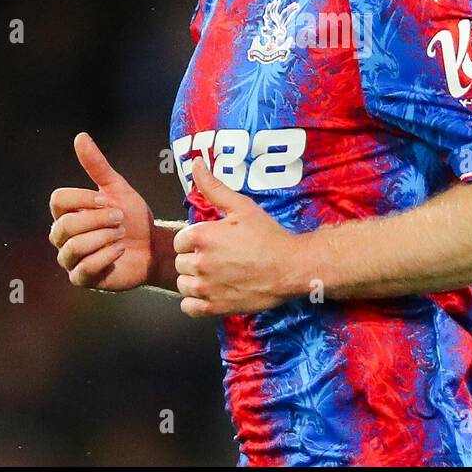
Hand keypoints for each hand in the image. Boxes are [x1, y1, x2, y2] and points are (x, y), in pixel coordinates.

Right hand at [48, 132, 159, 291]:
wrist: (153, 247)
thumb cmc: (133, 218)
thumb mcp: (117, 189)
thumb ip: (97, 166)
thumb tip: (80, 136)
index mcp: (67, 212)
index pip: (58, 200)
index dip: (84, 199)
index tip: (107, 200)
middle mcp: (62, 236)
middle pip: (65, 225)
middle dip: (98, 221)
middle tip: (121, 219)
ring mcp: (70, 259)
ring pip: (73, 248)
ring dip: (103, 238)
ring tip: (121, 235)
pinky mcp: (82, 279)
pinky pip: (84, 269)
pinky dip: (106, 257)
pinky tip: (121, 251)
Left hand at [173, 157, 305, 317]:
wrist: (292, 268)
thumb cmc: (268, 236)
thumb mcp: (242, 206)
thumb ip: (213, 186)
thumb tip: (196, 163)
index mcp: (202, 236)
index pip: (180, 240)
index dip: (195, 240)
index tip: (212, 242)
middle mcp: (199, 262)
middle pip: (181, 262)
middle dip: (195, 259)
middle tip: (218, 258)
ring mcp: (205, 288)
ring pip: (183, 285)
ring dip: (194, 280)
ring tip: (215, 275)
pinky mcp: (213, 308)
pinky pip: (188, 308)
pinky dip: (195, 302)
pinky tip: (212, 293)